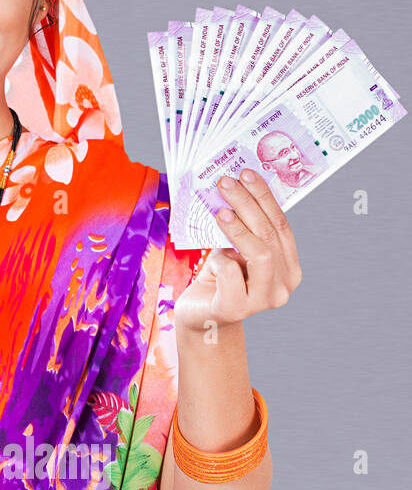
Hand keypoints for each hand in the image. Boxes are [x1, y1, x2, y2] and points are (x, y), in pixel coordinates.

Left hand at [174, 168, 302, 333]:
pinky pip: (231, 275)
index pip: (281, 225)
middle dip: (248, 204)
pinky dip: (218, 261)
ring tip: (219, 211)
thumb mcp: (232, 250)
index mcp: (289, 267)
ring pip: (260, 254)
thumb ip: (241, 229)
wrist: (201, 316)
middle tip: (226, 183)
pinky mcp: (237, 309)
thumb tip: (233, 190)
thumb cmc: (218, 278)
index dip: (265, 197)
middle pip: (270, 235)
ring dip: (238, 228)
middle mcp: (284, 285)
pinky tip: (211, 262)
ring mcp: (264, 301)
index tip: (246, 173)